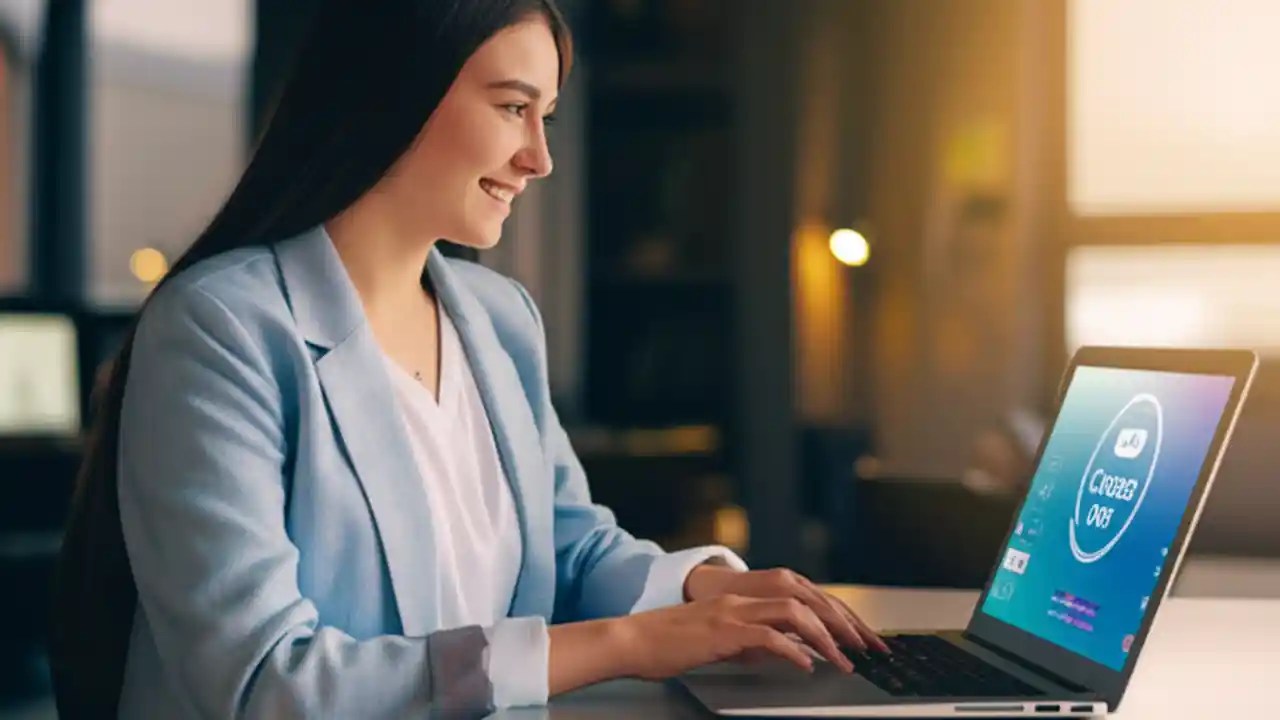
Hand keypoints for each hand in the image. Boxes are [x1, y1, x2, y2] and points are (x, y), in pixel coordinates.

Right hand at [684, 565, 889, 653]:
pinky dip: (793, 650)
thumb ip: (751, 642)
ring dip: (824, 637)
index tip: (857, 638)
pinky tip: (806, 665)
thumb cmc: (669, 644)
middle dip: (842, 625)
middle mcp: (743, 599)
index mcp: (744, 600)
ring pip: (793, 613)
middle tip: (866, 648)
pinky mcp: (723, 630)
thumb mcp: (721, 642)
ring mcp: (733, 612)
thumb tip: (780, 652)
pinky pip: (768, 636)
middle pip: (807, 601)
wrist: (633, 640)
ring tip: (842, 659)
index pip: (801, 600)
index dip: (834, 616)